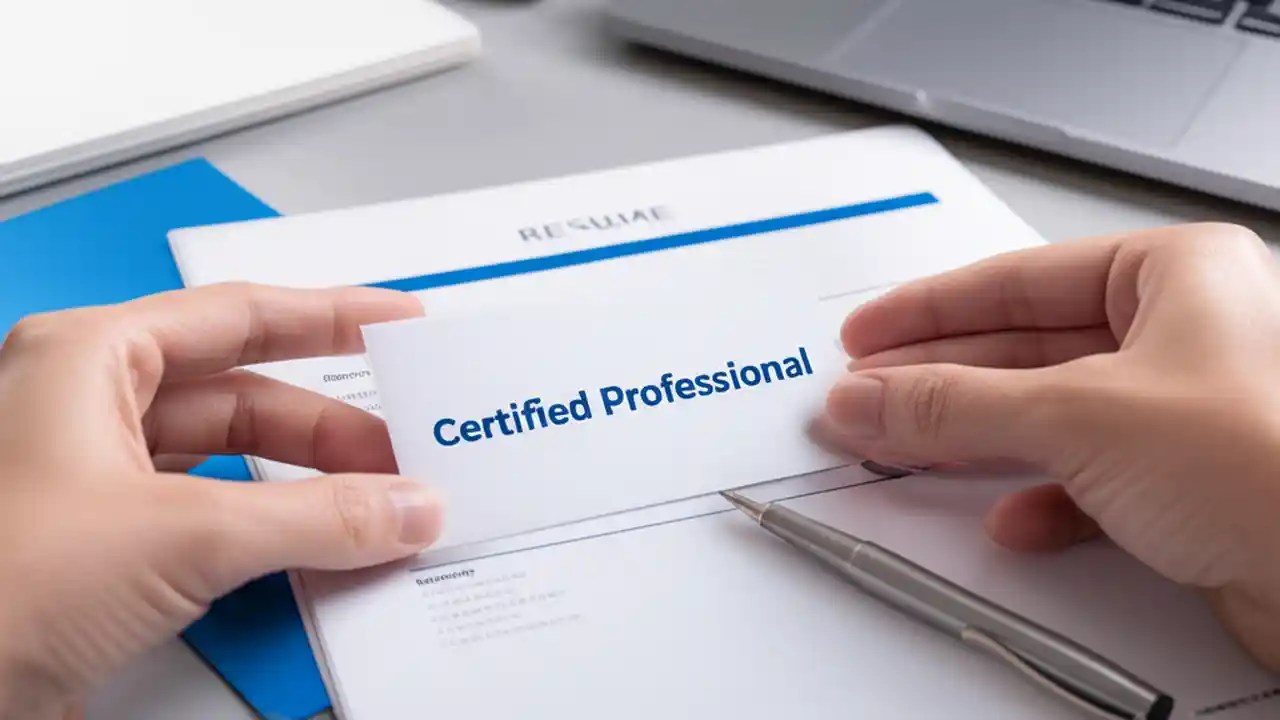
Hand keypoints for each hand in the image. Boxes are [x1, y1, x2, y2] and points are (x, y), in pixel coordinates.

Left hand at [0, 284, 441, 718]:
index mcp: (88, 361)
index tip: (394, 323)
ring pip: (230, 462)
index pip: (237, 315)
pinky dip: (273, 531)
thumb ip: (316, 517)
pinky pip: (213, 519)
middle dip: (332, 427)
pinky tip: (320, 547)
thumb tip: (405, 506)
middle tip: (407, 449)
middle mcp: (87, 410)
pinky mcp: (103, 550)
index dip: (328, 315)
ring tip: (379, 502)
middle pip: (243, 395)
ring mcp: (94, 483)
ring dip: (307, 484)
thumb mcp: (182, 535)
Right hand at [824, 223, 1279, 670]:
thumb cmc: (1273, 462)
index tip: (870, 332)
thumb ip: (957, 405)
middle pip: (1028, 349)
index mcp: (1178, 275)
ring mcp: (1188, 414)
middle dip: (942, 380)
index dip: (931, 308)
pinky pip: (1089, 480)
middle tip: (870, 397)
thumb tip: (873, 396)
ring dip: (980, 442)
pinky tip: (1013, 517)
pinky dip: (1042, 498)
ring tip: (910, 450)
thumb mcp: (1081, 413)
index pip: (1021, 279)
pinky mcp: (1189, 487)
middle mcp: (1187, 335)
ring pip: (1053, 418)